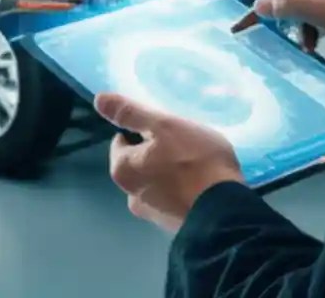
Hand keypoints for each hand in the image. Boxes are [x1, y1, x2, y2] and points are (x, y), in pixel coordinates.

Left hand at [94, 93, 244, 232]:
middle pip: (139, 163)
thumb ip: (131, 113)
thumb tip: (98, 99)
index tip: (166, 129)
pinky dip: (182, 189)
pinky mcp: (174, 225)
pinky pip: (173, 198)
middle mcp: (130, 196)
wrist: (226, 212)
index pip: (121, 141)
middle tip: (184, 144)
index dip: (143, 131)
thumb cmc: (194, 161)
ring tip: (197, 163)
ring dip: (170, 172)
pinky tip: (202, 183)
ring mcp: (153, 215)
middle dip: (156, 153)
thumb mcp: (163, 126)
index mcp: (122, 171)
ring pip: (156, 182)